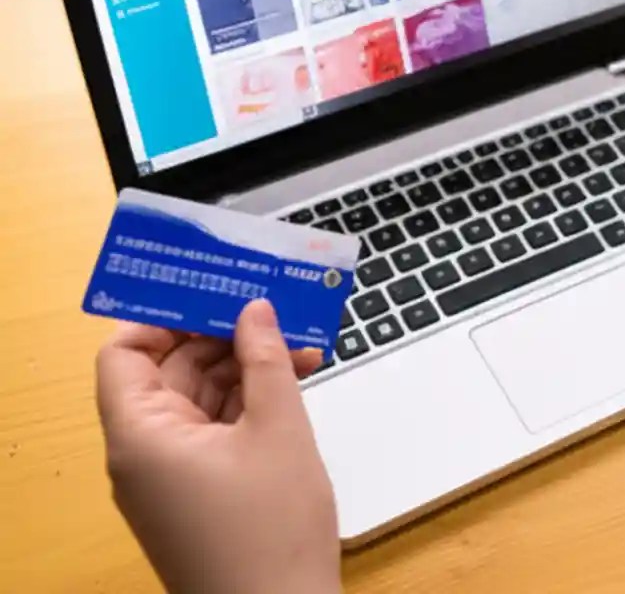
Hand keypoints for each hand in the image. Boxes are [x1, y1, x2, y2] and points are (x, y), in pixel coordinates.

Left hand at [96, 300, 341, 593]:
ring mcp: (170, 479)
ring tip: (301, 348)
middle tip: (275, 309)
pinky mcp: (198, 497)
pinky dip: (247, 407)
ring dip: (244, 371)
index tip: (215, 293)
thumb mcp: (279, 429)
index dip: (165, 317)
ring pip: (197, 402)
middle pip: (168, 373)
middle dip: (222, 337)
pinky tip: (292, 388)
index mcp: (141, 435)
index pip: (124, 353)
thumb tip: (254, 310)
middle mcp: (143, 455)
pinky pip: (213, 433)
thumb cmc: (272, 530)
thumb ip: (265, 361)